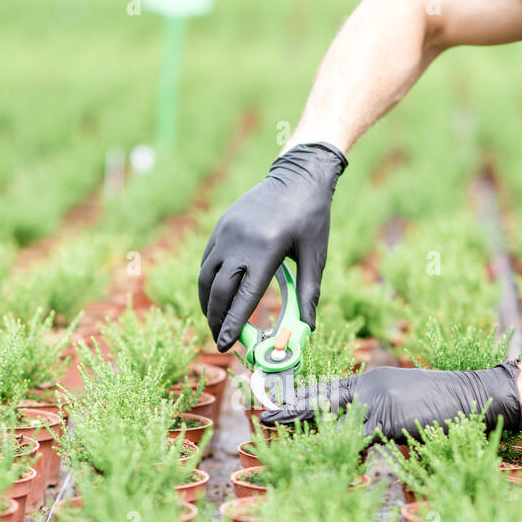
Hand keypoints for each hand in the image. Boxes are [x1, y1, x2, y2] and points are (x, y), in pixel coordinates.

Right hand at [198, 142, 347, 351]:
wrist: (297, 176)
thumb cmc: (311, 218)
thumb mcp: (315, 255)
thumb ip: (309, 293)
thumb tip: (308, 328)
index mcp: (266, 250)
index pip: (244, 297)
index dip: (233, 324)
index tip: (225, 344)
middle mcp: (240, 241)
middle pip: (219, 290)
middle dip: (216, 319)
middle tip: (219, 339)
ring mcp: (226, 232)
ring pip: (206, 277)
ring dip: (207, 303)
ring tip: (213, 321)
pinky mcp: (220, 226)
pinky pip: (207, 260)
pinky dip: (207, 282)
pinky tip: (214, 296)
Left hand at [260, 362, 521, 442]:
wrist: (478, 396)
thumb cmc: (448, 404)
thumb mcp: (407, 403)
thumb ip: (381, 414)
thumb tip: (362, 432)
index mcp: (373, 380)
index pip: (328, 386)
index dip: (301, 394)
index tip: (277, 399)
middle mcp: (370, 385)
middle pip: (320, 396)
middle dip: (291, 405)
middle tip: (262, 412)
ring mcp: (378, 402)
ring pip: (330, 415)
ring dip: (300, 422)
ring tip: (271, 425)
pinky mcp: (388, 421)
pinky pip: (353, 436)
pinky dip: (331, 444)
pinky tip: (311, 448)